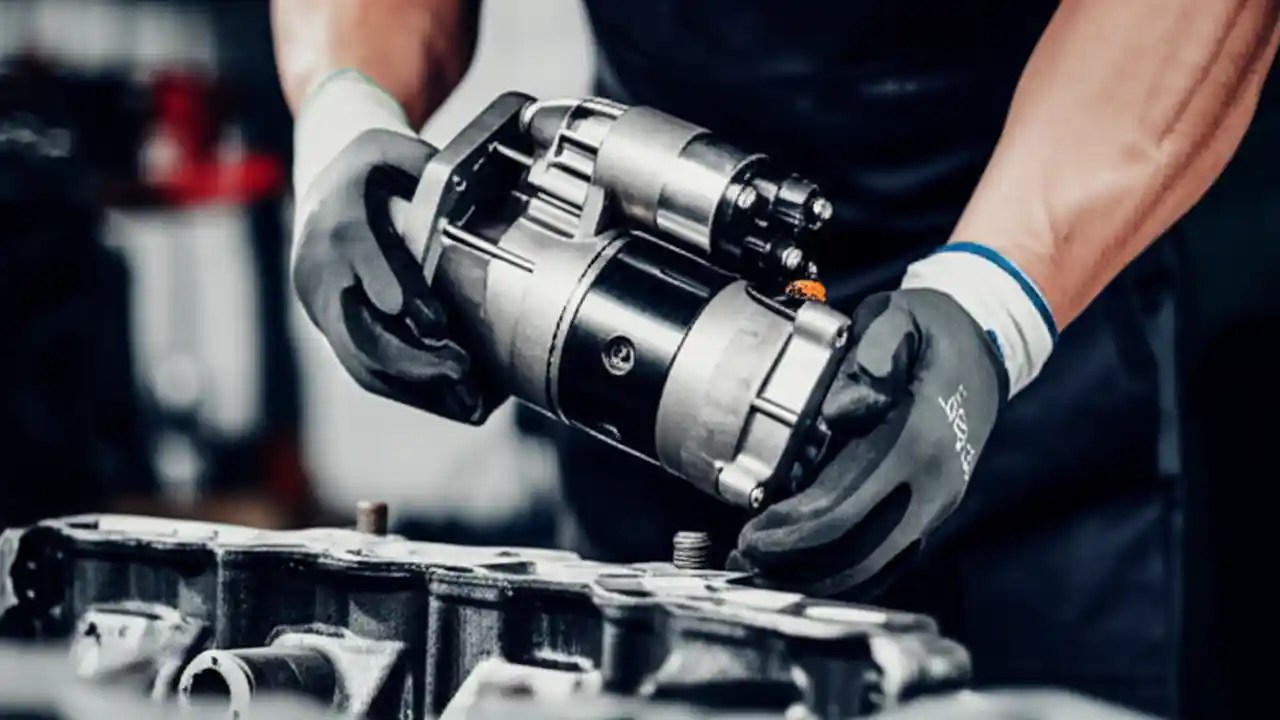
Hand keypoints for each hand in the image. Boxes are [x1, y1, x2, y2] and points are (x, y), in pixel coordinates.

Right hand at [292, 128, 501, 422]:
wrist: (321, 196)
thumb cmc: (368, 175)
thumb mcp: (388, 151)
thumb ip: (423, 166)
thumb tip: (463, 187)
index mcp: (337, 220)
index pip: (357, 254)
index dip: (392, 286)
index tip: (434, 321)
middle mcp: (321, 273)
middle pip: (356, 328)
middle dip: (408, 358)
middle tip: (462, 370)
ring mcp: (324, 310)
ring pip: (361, 362)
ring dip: (417, 388)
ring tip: (471, 402)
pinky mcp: (334, 334)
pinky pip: (366, 372)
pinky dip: (412, 392)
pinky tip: (458, 405)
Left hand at [731, 289, 1007, 595]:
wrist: (987, 343)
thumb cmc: (931, 330)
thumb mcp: (898, 316)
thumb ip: (870, 353)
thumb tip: (840, 411)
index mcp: (917, 440)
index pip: (844, 508)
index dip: (792, 531)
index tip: (749, 534)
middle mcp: (933, 484)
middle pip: (855, 552)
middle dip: (793, 564)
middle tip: (742, 559)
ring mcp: (938, 503)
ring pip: (874, 565)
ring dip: (814, 577)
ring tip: (761, 572)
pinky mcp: (935, 510)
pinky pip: (890, 559)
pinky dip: (846, 575)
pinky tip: (805, 573)